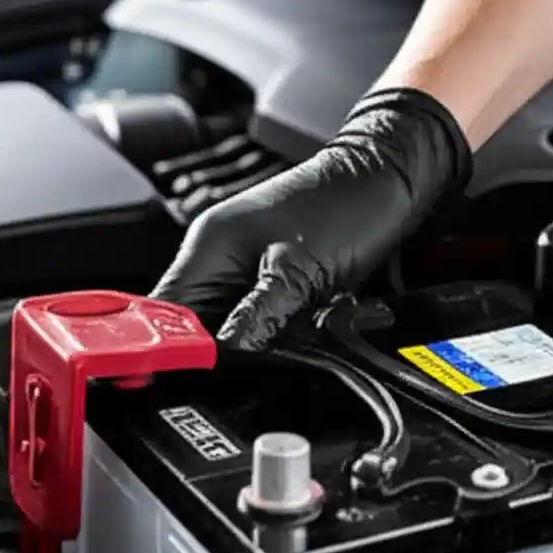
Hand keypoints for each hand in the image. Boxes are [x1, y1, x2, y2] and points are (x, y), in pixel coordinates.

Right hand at [150, 88, 470, 349]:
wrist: (387, 178)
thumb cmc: (344, 205)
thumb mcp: (297, 270)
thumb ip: (257, 315)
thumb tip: (225, 351)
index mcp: (209, 247)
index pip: (165, 310)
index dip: (173, 347)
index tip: (191, 374)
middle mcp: (220, 258)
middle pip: (201, 326)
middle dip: (232, 348)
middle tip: (270, 351)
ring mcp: (248, 268)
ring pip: (238, 328)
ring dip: (268, 339)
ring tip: (304, 324)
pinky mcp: (277, 279)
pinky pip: (268, 320)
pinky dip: (290, 329)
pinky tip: (317, 318)